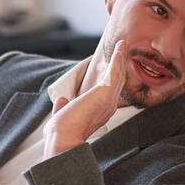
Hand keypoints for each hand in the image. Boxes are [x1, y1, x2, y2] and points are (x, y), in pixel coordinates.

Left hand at [42, 41, 128, 157]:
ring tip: (123, 45)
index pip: (108, 92)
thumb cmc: (62, 133)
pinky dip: (118, 58)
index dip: (111, 78)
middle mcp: (107, 105)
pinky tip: (120, 45)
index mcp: (99, 111)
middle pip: (117, 81)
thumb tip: (61, 100)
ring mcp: (109, 99)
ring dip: (120, 58)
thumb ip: (63, 108)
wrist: (63, 139)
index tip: (112, 67)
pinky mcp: (106, 92)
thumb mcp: (62, 117)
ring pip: (118, 74)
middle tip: (122, 50)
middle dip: (119, 65)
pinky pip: (115, 71)